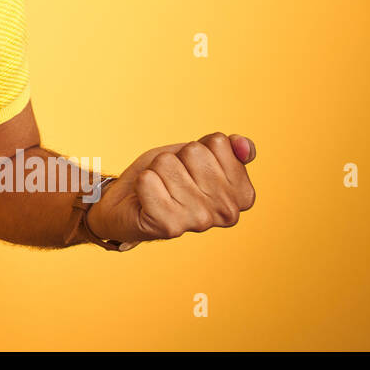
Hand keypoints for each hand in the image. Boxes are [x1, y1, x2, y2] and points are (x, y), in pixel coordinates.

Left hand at [87, 133, 255, 243]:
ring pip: (167, 163)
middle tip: (171, 179)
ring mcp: (199, 221)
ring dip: (157, 170)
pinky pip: (148, 180)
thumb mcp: (200, 155)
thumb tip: (243, 145)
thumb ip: (228, 148)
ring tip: (160, 189)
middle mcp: (227, 212)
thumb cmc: (167, 177)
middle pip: (194, 151)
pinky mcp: (168, 226)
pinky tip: (146, 199)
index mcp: (242, 194)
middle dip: (177, 159)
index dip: (196, 148)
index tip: (191, 168)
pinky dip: (142, 182)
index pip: (219, 142)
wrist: (127, 205)